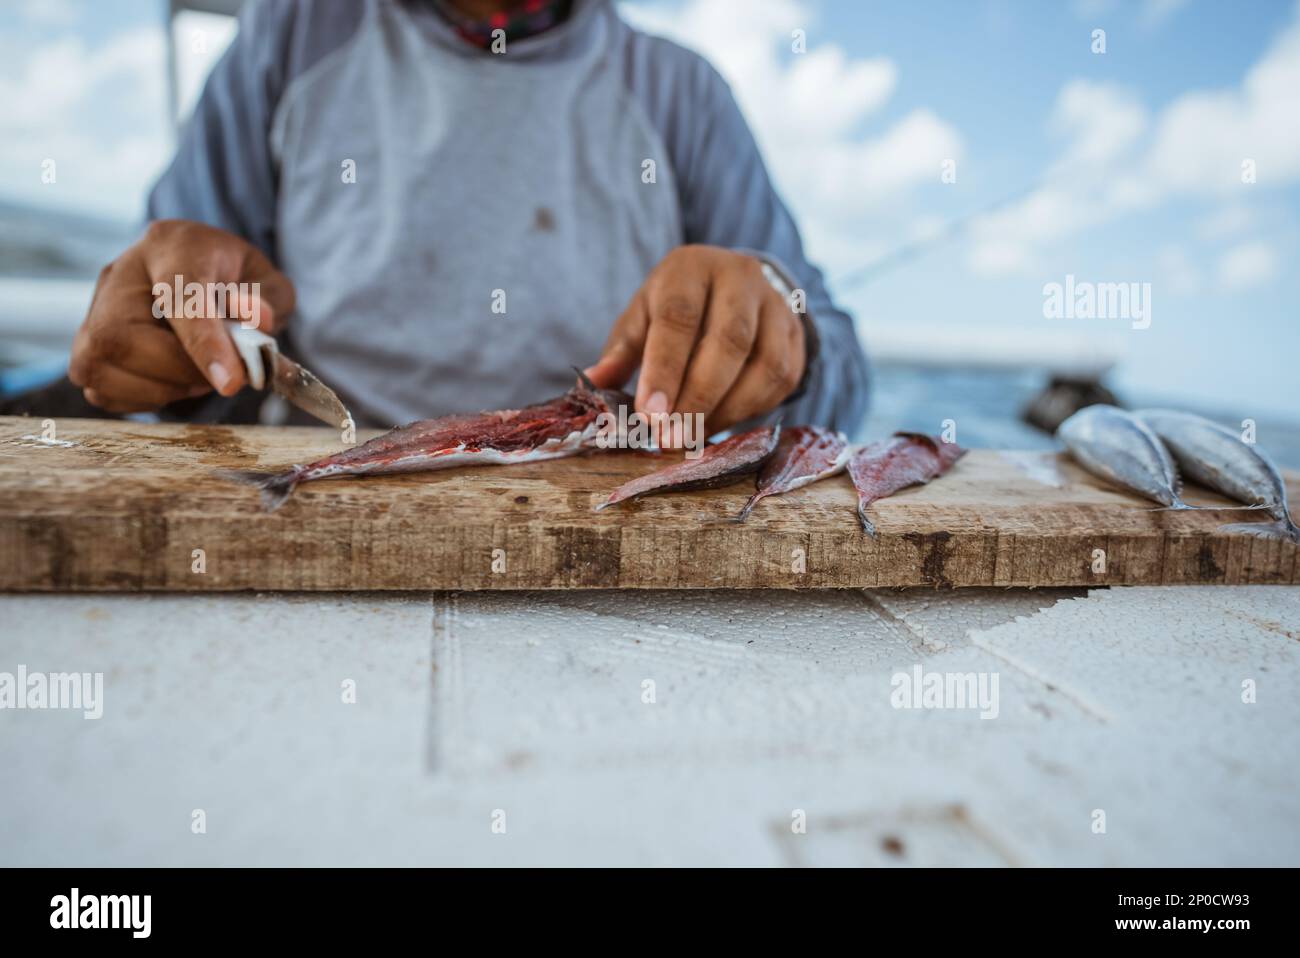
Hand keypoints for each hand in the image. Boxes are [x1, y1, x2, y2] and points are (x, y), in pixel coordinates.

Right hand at [69, 219, 294, 412]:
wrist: (197, 272)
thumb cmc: (233, 280)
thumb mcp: (266, 281)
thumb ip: (268, 299)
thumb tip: (257, 318)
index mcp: (172, 247)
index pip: (179, 295)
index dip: (204, 342)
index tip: (231, 381)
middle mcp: (120, 275)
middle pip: (124, 337)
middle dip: (181, 372)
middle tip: (222, 374)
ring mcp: (94, 311)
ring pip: (102, 366)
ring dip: (163, 387)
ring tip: (196, 373)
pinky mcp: (85, 348)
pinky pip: (102, 390)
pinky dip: (144, 398)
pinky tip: (171, 380)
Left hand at [585, 245, 804, 444]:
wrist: (736, 288)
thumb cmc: (678, 306)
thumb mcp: (644, 315)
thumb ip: (622, 350)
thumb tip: (595, 383)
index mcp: (692, 268)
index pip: (679, 318)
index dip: (665, 370)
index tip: (651, 414)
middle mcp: (741, 278)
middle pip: (728, 342)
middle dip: (698, 399)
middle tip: (672, 438)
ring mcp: (776, 307)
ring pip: (763, 366)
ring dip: (727, 410)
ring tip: (694, 436)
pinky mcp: (797, 337)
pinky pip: (781, 382)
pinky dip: (750, 411)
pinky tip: (720, 423)